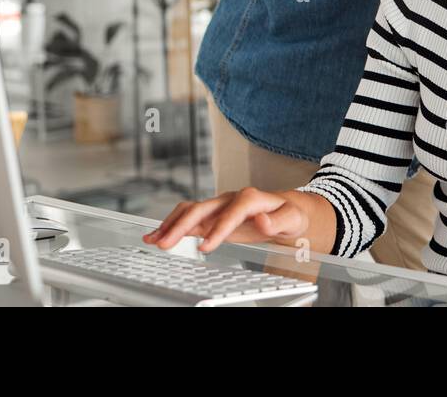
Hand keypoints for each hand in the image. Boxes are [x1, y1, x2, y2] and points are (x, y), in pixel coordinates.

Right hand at [143, 188, 310, 252]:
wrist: (285, 209)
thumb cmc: (289, 214)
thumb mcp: (292, 218)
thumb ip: (279, 220)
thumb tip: (263, 221)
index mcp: (250, 198)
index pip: (232, 212)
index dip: (218, 229)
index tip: (206, 247)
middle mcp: (230, 199)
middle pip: (202, 208)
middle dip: (182, 226)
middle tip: (166, 243)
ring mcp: (219, 206)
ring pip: (190, 211)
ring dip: (171, 224)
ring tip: (153, 239)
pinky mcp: (212, 216)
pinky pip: (188, 218)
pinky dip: (171, 225)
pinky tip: (156, 236)